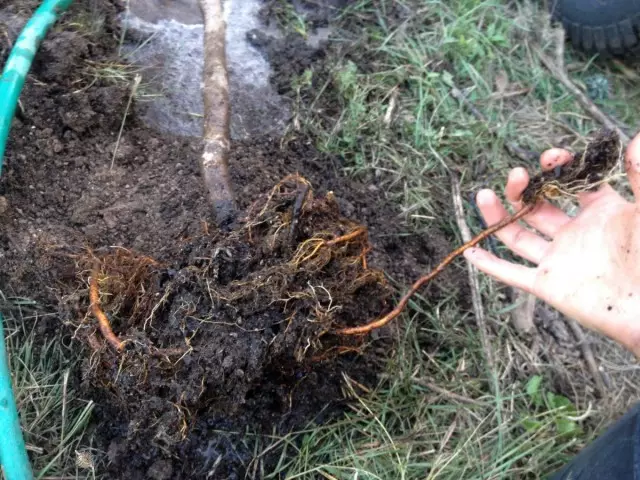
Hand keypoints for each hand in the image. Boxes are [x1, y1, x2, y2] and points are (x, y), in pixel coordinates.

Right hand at [464, 133, 639, 355]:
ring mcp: (558, 258)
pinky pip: (512, 273)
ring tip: (484, 195)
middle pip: (537, 206)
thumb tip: (637, 136)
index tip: (552, 155)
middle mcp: (574, 233)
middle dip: (523, 188)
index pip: (571, 183)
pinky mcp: (547, 284)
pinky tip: (470, 251)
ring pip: (518, 235)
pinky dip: (491, 265)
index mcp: (600, 212)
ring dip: (499, 216)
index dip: (559, 167)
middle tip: (516, 174)